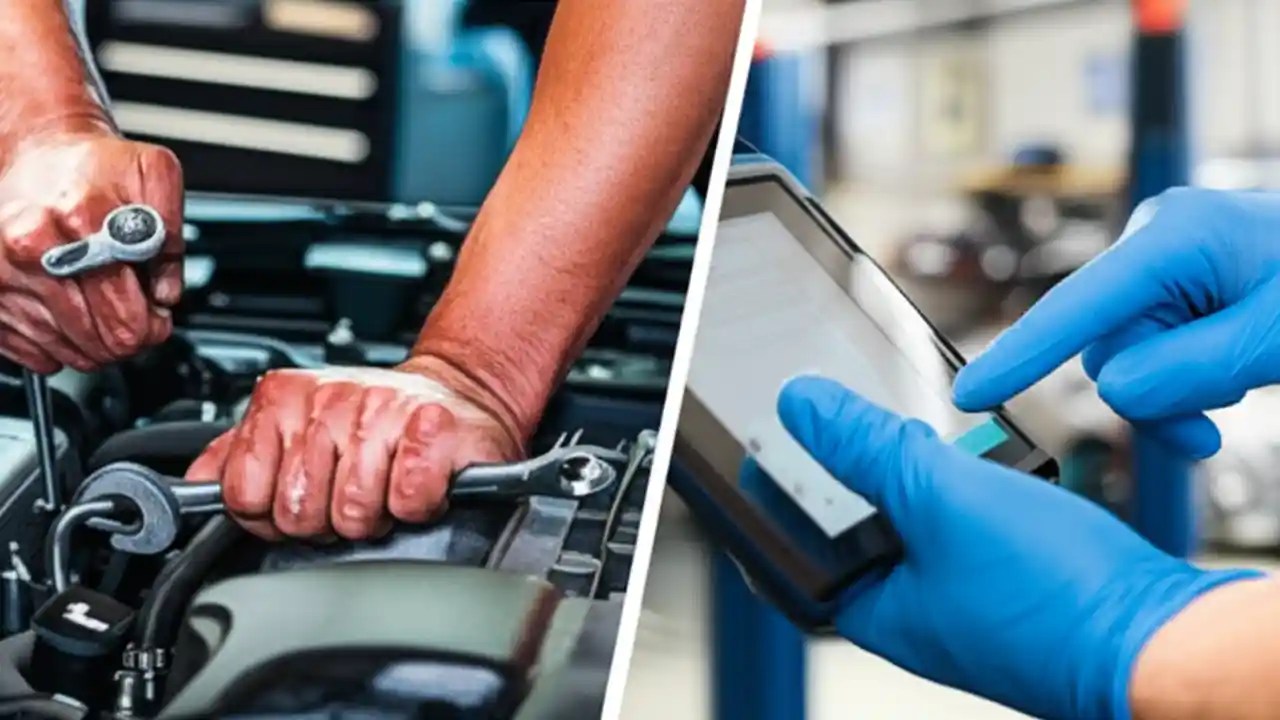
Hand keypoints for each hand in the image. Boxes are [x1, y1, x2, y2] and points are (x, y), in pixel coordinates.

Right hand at [0, 127, 183, 372]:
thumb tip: (164, 293)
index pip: (125, 317)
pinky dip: (60, 343)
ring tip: (102, 306)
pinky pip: (34, 353)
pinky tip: (72, 311)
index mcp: (80, 220)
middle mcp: (33, 249)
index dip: (152, 325)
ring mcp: (4, 274)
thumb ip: (174, 234)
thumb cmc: (97, 170)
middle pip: (99, 342)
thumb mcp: (155, 176)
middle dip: (127, 336)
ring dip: (94, 342)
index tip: (156, 316)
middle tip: (134, 313)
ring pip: (67, 353)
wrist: (38, 156)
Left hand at [185, 358, 523, 540]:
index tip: (302, 497)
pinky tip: (416, 483)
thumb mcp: (296, 428)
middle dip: (326, 519)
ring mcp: (380, 410)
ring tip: (384, 488)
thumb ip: (239, 456)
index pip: (244, 493)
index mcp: (284, 398)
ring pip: (352, 512)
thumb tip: (195, 485)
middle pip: (297, 513)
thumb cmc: (376, 422)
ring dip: (375, 515)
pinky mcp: (431, 429)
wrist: (452, 399)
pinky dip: (416, 505)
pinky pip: (406, 500)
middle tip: (349, 492)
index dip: (272, 514)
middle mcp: (328, 399)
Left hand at [774, 375, 1257, 719]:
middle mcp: (916, 610)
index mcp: (875, 609)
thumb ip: (866, 450)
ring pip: (913, 524)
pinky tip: (975, 458)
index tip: (754, 456)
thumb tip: (800, 405)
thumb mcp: (940, 500)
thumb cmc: (1054, 599)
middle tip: (831, 427)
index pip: (790, 561)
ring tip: (901, 432)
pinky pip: (965, 525)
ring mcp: (965, 597)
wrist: (1163, 642)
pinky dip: (960, 487)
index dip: (766, 508)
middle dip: (840, 479)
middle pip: (850, 535)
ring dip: (907, 476)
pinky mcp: (1012, 580)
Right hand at [953, 188, 1279, 458]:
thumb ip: (1187, 370)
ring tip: (1231, 403)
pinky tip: (1220, 391)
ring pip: (1127, 356)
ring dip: (1172, 394)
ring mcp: (1168, 262)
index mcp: (1177, 236)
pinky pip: (1151, 348)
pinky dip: (1181, 382)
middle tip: (1207, 432)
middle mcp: (1159, 240)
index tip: (971, 394)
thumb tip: (1119, 393)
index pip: (1078, 307)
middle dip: (1149, 395)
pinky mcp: (1180, 285)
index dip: (1022, 356)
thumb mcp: (1275, 338)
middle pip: (1105, 345)